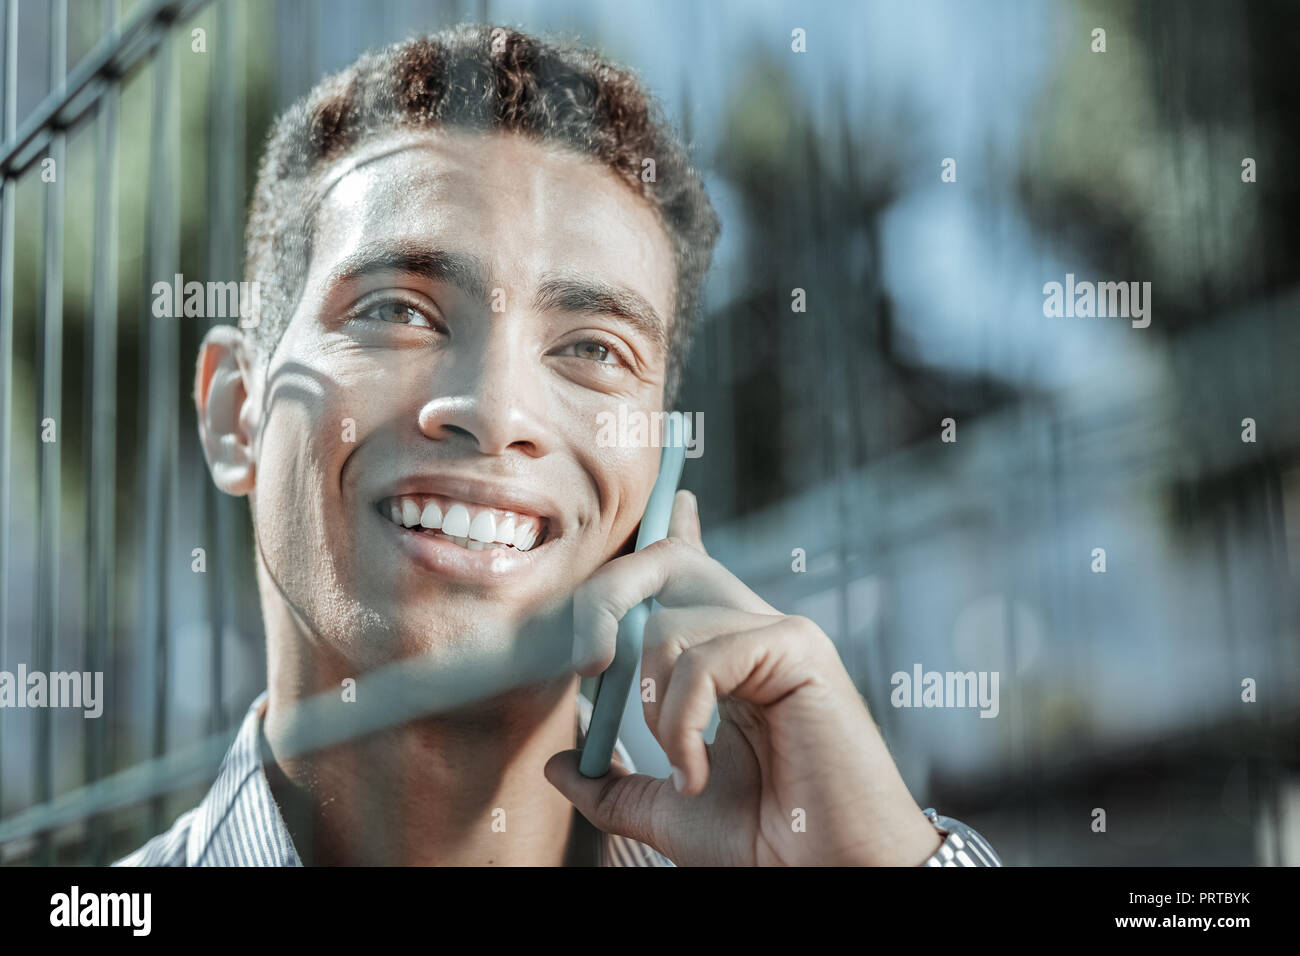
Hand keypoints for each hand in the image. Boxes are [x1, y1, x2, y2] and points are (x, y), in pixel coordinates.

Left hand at [544, 490, 942, 865]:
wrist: (824, 874)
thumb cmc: (764, 844)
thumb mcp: (668, 812)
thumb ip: (613, 786)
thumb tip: (558, 764)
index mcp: (730, 659)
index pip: (696, 574)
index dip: (680, 531)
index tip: (678, 500)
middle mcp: (754, 633)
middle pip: (665, 564)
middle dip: (605, 599)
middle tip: (590, 665)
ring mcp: (779, 635)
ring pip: (669, 623)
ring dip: (654, 710)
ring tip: (684, 768)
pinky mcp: (798, 648)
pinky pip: (703, 657)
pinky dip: (683, 722)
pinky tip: (697, 771)